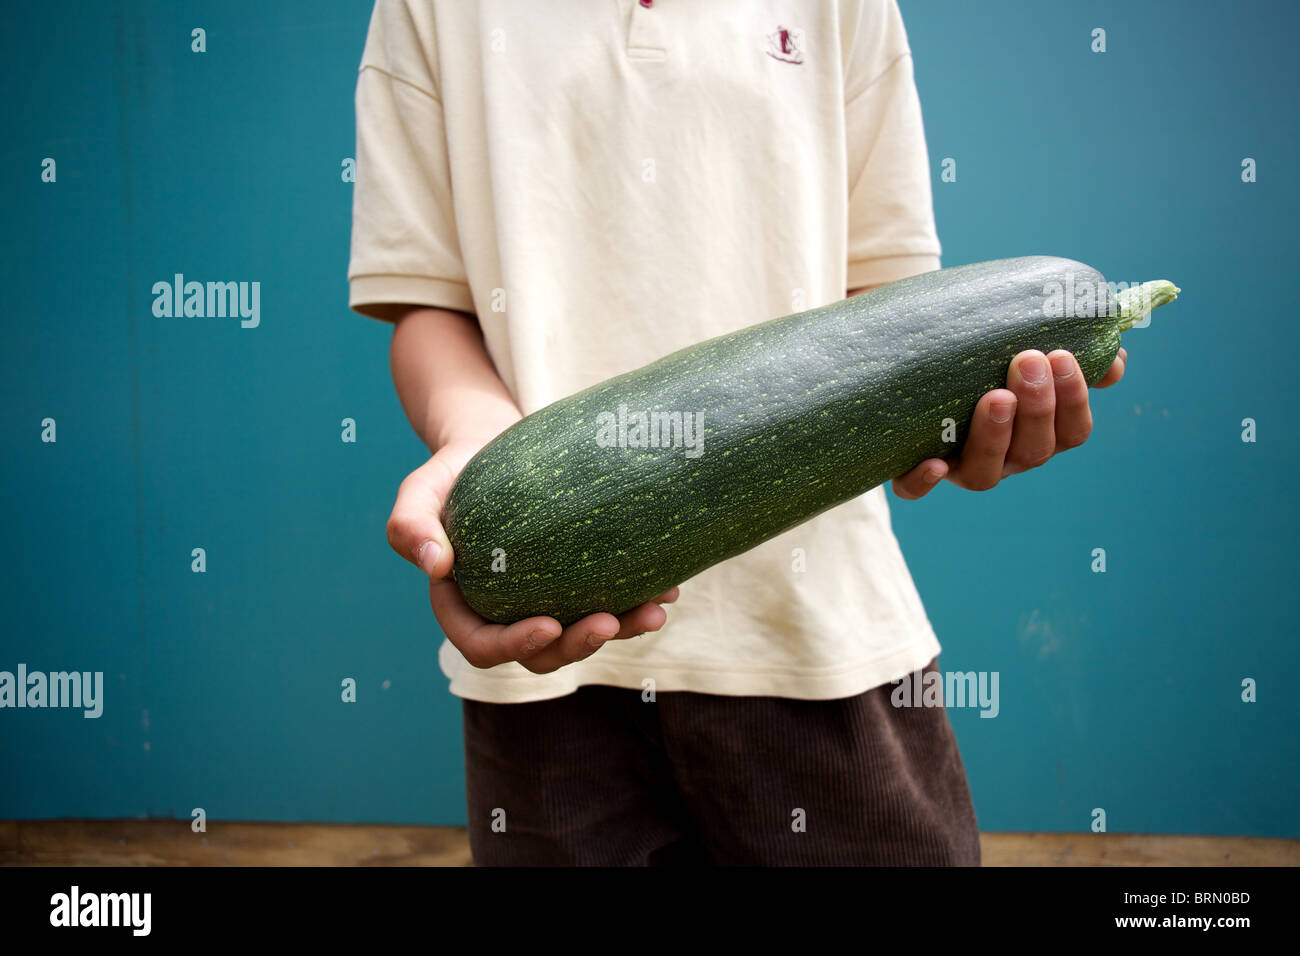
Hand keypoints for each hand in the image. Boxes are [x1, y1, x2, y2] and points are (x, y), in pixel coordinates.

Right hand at [386, 438, 677, 673]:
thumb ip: (410, 524)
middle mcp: (507, 615)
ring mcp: (546, 601)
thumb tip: (435, 565)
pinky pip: (609, 600)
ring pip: (583, 632)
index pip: (483, 645)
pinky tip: (670, 585)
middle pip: (541, 653)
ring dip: (621, 630)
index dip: (515, 645)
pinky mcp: (578, 580)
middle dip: (578, 646)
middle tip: (610, 622)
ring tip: (655, 611)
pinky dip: (638, 597)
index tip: (549, 625)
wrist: (495, 443)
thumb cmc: (454, 466)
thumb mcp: (422, 488)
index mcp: (463, 608)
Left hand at [892, 347, 1126, 498]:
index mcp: (1036, 432)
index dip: (1073, 400)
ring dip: (995, 437)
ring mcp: (958, 467)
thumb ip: (1069, 347)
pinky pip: (914, 490)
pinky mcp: (910, 472)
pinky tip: (933, 463)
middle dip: (1037, 409)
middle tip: (1028, 361)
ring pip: (984, 475)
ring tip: (995, 397)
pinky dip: (923, 482)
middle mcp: (1003, 457)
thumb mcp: (1022, 342)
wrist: (907, 361)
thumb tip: (1116, 359)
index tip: (1062, 355)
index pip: (1071, 432)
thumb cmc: (980, 354)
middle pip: (1033, 452)